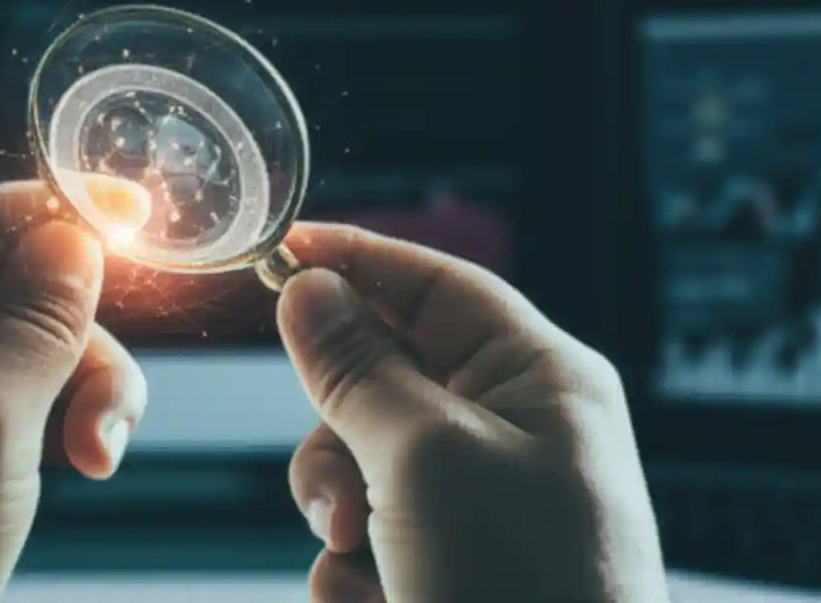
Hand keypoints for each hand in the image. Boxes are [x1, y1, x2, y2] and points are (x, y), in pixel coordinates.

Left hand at [0, 179, 150, 602]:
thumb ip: (38, 322)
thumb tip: (79, 237)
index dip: (62, 210)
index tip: (141, 211)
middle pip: (25, 292)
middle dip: (82, 347)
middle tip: (107, 417)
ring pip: (38, 351)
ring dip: (86, 395)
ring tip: (94, 458)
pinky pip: (27, 401)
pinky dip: (67, 426)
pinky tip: (82, 467)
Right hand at [279, 224, 668, 602]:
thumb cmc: (525, 591)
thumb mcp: (428, 460)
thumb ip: (359, 369)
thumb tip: (309, 289)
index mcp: (540, 381)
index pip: (437, 284)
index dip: (359, 260)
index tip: (280, 251)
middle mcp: (515, 434)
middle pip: (384, 377)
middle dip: (341, 434)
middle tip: (343, 495)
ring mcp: (482, 506)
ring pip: (361, 464)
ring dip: (341, 516)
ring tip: (370, 567)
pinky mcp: (452, 568)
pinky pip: (366, 539)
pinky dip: (357, 575)